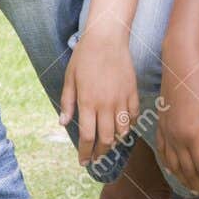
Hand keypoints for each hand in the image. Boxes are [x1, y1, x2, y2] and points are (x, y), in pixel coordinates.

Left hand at [61, 30, 137, 166]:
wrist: (107, 37)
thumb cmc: (84, 56)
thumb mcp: (69, 79)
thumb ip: (68, 103)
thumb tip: (63, 123)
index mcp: (87, 102)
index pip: (88, 137)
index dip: (86, 153)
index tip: (83, 162)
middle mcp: (105, 104)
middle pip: (106, 139)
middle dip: (100, 154)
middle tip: (96, 159)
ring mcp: (121, 99)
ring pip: (122, 130)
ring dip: (115, 141)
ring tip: (109, 144)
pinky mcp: (132, 91)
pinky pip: (134, 116)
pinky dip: (130, 126)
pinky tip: (124, 127)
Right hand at [156, 46, 198, 198]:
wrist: (179, 60)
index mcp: (192, 133)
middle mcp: (176, 137)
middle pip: (189, 171)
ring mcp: (166, 132)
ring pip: (175, 166)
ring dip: (186, 181)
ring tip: (198, 191)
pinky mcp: (161, 125)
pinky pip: (164, 153)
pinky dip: (171, 167)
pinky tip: (176, 172)